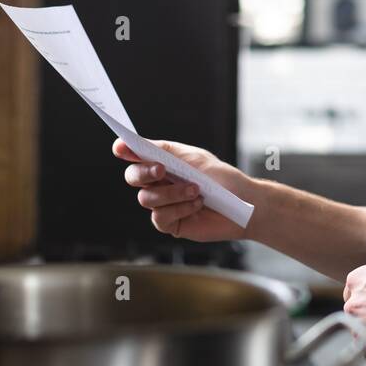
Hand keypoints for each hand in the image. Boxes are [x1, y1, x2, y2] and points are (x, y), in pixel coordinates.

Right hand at [112, 138, 249, 241]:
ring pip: (146, 198)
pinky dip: (179, 208)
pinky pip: (159, 217)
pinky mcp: (170, 223)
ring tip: (196, 190)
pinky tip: (196, 204)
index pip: (138, 156)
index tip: (120, 147)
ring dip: (172, 193)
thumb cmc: (222, 179)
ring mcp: (164, 204)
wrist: (244, 204)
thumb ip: (164, 151)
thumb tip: (134, 142)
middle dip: (144, 172)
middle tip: (162, 169)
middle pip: (133, 177)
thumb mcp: (193, 159)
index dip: (126, 151)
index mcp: (164, 163)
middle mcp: (160, 183)